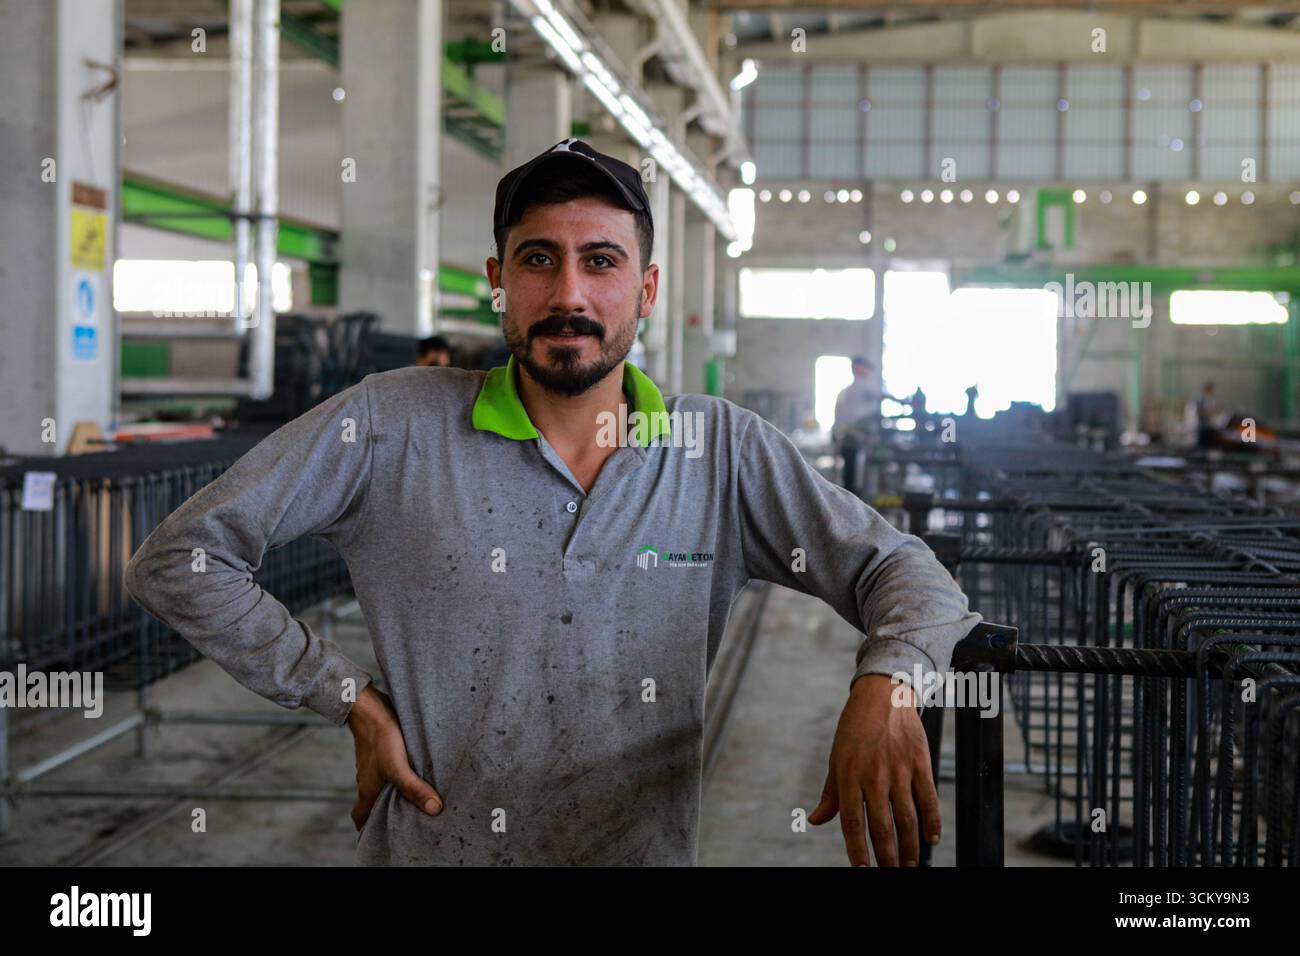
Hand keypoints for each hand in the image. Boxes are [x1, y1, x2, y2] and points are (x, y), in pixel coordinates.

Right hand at [346, 684, 443, 830]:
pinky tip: (416, 773)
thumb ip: (414, 789)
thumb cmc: (380, 737)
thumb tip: (434, 809)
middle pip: (372, 804)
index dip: (365, 829)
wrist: (371, 707)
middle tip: (403, 821)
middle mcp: (368, 779)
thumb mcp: (398, 767)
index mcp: (367, 789)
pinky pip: (390, 770)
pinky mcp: (382, 751)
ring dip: (394, 794)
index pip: (359, 817)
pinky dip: (400, 777)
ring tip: (415, 799)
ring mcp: (374, 765)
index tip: (376, 836)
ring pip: (382, 786)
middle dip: (384, 814)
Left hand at [808, 673, 939, 865]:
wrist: (883, 694)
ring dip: (910, 846)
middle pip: (882, 826)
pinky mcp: (920, 762)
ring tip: (910, 863)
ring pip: (907, 818)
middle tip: (892, 872)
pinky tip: (931, 839)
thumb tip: (815, 820)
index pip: (852, 821)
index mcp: (849, 774)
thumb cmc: (855, 729)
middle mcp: (873, 775)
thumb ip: (830, 794)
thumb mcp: (836, 758)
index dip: (857, 849)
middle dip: (887, 856)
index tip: (862, 869)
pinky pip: (929, 799)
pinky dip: (932, 822)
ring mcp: (899, 769)